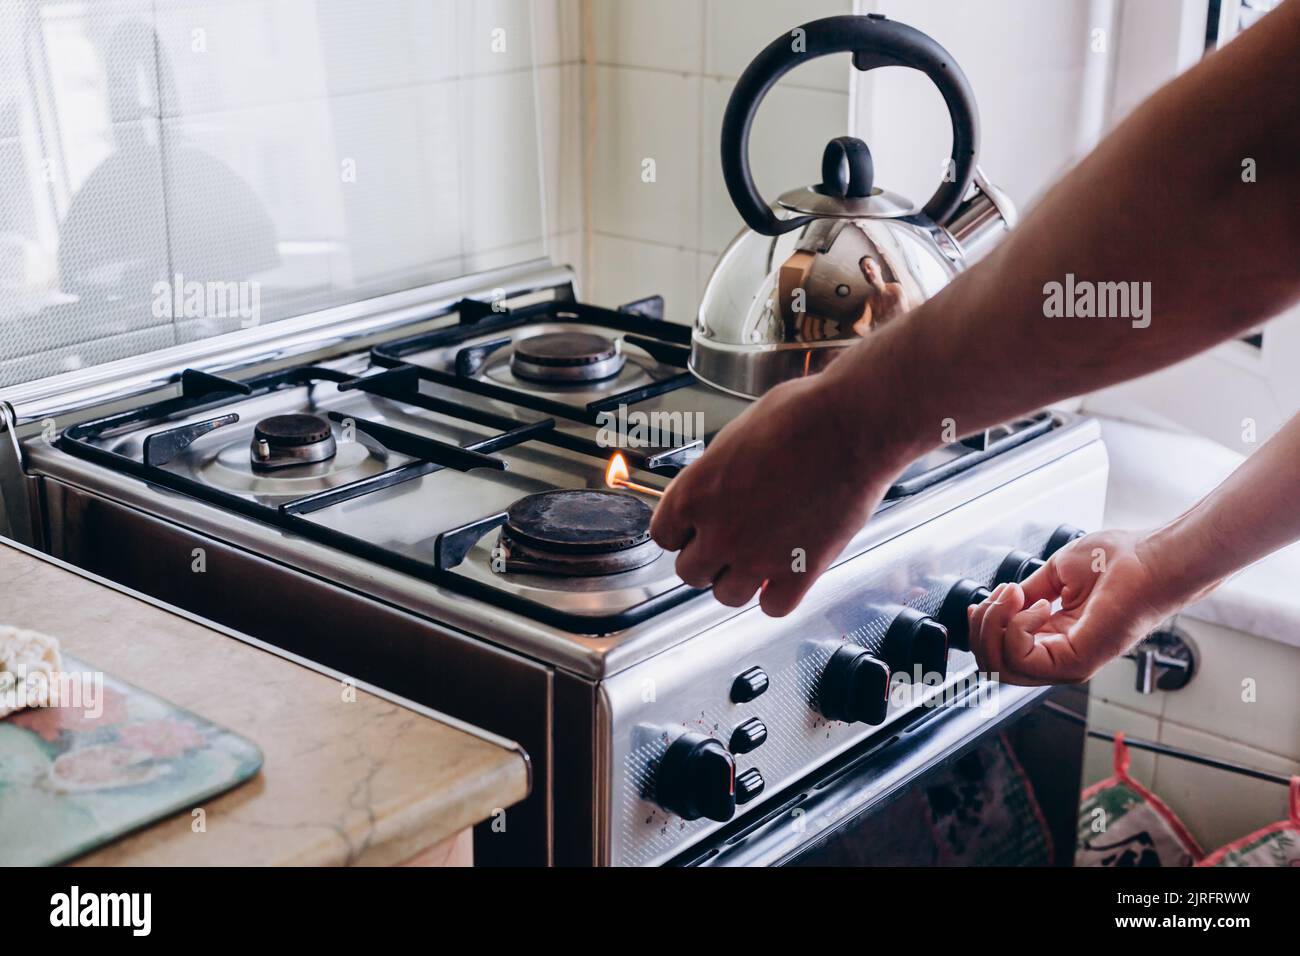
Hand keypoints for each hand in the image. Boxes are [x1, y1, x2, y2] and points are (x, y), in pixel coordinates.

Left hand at [649, 373, 905, 615]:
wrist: (852, 425)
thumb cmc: (801, 415)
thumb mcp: (736, 435)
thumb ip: (717, 473)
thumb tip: (717, 485)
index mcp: (695, 493)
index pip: (664, 536)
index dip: (682, 532)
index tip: (695, 529)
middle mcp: (719, 531)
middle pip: (691, 572)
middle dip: (708, 559)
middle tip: (727, 544)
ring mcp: (758, 556)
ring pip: (727, 596)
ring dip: (739, 580)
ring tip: (755, 560)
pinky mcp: (800, 571)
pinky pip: (774, 608)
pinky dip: (778, 596)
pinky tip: (784, 576)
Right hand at [968, 529, 1182, 684]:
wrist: (1151, 559)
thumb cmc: (1119, 562)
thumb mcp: (1056, 574)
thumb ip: (1027, 595)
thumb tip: (1001, 603)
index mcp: (1055, 638)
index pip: (1000, 652)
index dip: (983, 625)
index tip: (995, 594)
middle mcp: (1059, 658)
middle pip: (993, 666)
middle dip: (982, 627)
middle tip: (1004, 595)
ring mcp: (1068, 665)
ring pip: (1001, 667)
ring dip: (996, 625)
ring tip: (1017, 597)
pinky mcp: (1076, 664)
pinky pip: (1022, 659)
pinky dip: (1016, 628)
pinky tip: (1039, 605)